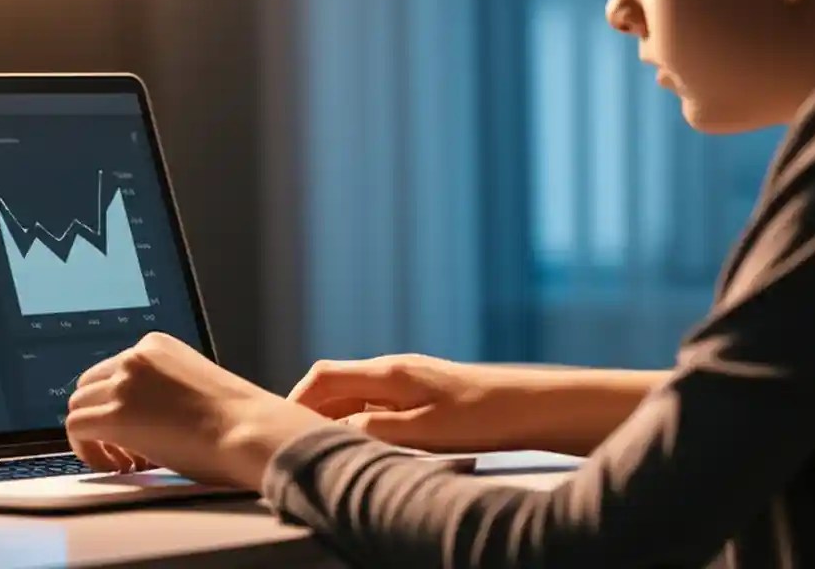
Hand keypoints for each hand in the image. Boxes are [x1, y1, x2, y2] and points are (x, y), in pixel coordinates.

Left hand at [65, 332, 331, 489]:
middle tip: (131, 452)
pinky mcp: (114, 415)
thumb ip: (164, 389)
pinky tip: (116, 467)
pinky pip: (76, 429)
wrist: (250, 432)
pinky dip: (87, 451)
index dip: (121, 405)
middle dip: (104, 418)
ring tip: (127, 464)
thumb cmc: (238, 421)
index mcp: (156, 345)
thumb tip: (144, 414)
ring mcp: (122, 384)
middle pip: (90, 386)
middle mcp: (134, 356)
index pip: (114, 371)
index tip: (142, 433)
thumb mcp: (196, 386)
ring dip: (97, 438)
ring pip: (79, 407)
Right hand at [287, 354, 517, 451]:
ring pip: (356, 393)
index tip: (284, 424)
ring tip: (333, 446)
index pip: (324, 376)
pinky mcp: (422, 389)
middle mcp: (393, 368)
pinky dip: (361, 418)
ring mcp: (408, 376)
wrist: (530, 405)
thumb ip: (372, 428)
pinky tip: (370, 442)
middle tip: (302, 440)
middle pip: (335, 382)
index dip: (298, 399)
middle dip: (314, 410)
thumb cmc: (481, 417)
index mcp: (388, 373)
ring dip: (338, 416)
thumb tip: (332, 430)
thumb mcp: (422, 431)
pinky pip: (377, 400)